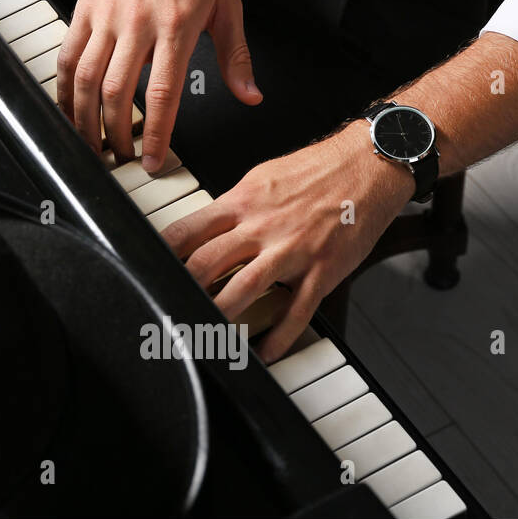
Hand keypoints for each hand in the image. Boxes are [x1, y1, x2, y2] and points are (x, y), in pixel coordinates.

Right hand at [56, 0, 261, 169]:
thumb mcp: (228, 6)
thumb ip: (236, 57)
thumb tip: (250, 96)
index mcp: (176, 26)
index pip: (163, 93)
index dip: (156, 133)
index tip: (153, 160)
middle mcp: (137, 23)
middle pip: (117, 93)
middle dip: (116, 135)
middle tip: (121, 156)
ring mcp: (106, 17)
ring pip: (86, 80)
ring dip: (85, 119)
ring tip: (92, 143)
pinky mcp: (85, 10)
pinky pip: (68, 57)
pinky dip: (64, 89)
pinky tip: (69, 108)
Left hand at [161, 125, 414, 361]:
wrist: (369, 165)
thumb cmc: (316, 170)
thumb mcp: (262, 177)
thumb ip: (233, 206)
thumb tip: (204, 228)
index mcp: (242, 202)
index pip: (188, 230)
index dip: (164, 254)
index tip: (149, 270)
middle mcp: (262, 226)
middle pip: (207, 263)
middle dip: (185, 288)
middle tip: (170, 307)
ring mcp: (292, 250)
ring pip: (245, 289)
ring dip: (220, 315)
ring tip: (205, 334)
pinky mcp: (323, 270)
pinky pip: (297, 311)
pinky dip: (279, 337)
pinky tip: (264, 353)